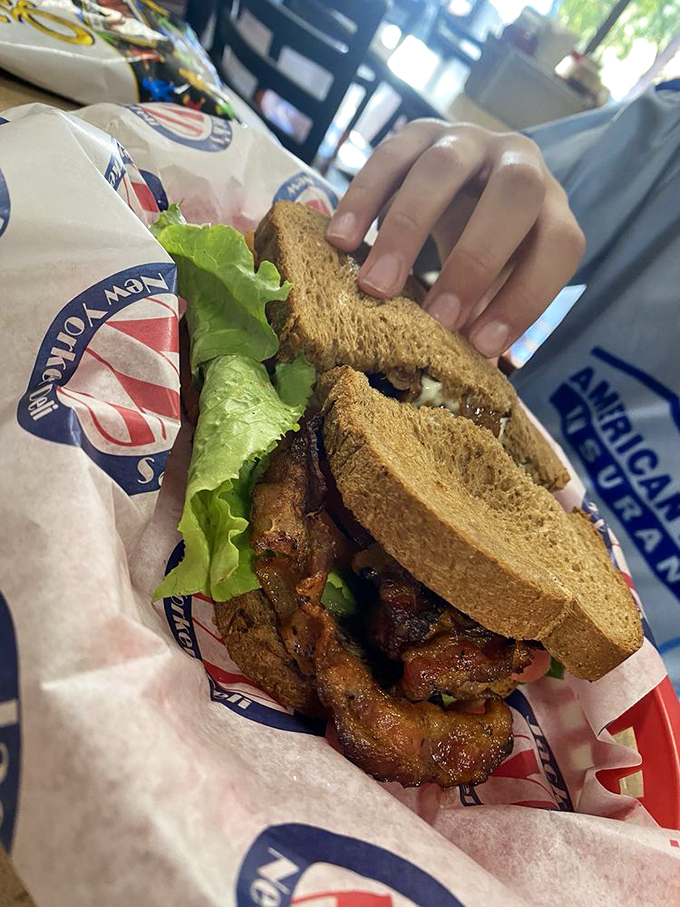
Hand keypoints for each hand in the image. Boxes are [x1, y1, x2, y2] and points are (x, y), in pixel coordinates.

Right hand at [326, 120, 584, 358]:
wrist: (461, 186)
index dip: (526, 297)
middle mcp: (520, 162)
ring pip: (442, 169)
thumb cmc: (482, 251)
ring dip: (406, 231)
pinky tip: (340, 242)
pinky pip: (388, 157)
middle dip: (474, 260)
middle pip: (513, 195)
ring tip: (374, 287)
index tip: (479, 346)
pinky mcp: (418, 132)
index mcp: (551, 208)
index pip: (558, 245)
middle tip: (434, 319)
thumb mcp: (496, 284)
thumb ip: (487, 318)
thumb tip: (471, 380)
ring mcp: (468, 140)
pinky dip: (362, 201)